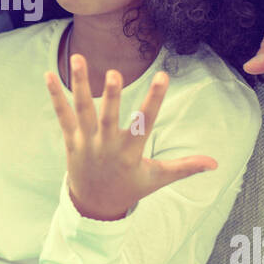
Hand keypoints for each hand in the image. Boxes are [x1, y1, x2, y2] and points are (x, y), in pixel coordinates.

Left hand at [44, 55, 216, 220]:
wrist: (94, 207)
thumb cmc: (130, 188)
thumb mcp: (158, 178)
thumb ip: (185, 167)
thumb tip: (215, 164)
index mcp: (130, 153)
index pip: (144, 123)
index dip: (154, 100)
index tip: (163, 76)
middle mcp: (106, 146)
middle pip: (107, 118)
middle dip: (110, 96)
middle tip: (113, 73)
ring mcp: (85, 142)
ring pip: (81, 110)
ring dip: (78, 84)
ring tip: (76, 57)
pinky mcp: (71, 140)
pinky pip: (62, 114)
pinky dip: (55, 95)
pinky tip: (48, 74)